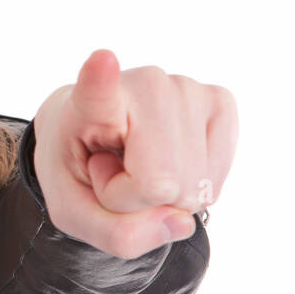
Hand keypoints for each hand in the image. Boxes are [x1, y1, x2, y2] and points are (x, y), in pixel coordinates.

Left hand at [31, 49, 237, 258]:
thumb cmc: (79, 169)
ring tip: (137, 164)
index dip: (100, 80)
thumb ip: (115, 233)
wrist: (92, 135)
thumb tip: (181, 223)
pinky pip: (214, 184)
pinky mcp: (221, 102)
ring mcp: (187, 88)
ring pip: (192, 188)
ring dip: (165, 196)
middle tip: (114, 172)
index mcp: (89, 104)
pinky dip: (191, 191)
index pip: (97, 92)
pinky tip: (168, 162)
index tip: (102, 60)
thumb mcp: (73, 214)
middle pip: (160, 182)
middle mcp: (144, 85)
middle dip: (136, 200)